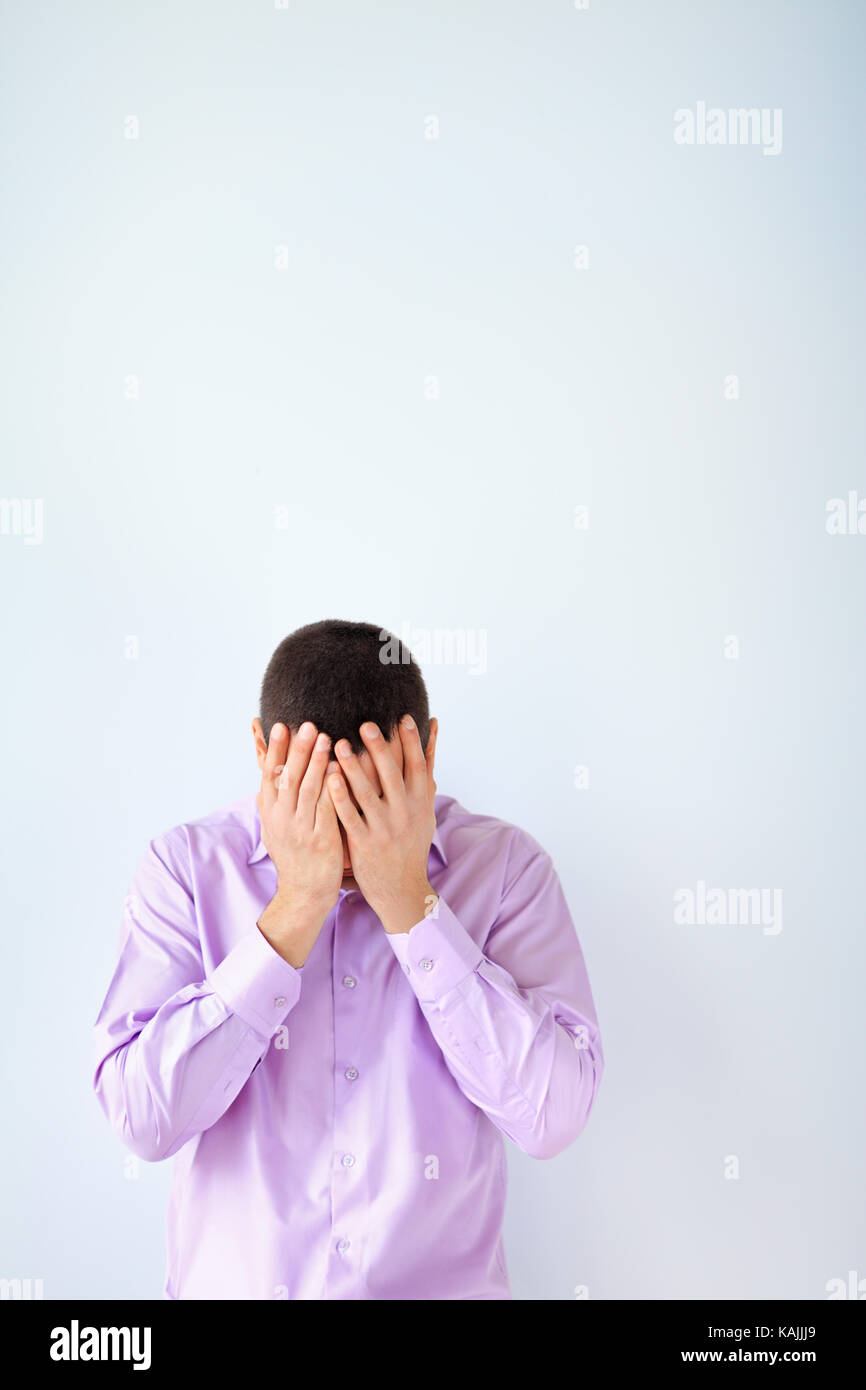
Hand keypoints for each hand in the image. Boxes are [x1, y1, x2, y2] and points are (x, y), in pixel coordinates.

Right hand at [255, 722, 344, 963]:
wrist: (304, 892)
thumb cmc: (294, 852)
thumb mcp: (275, 823)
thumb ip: (274, 795)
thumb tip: (268, 763)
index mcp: (270, 812)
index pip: (269, 774)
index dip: (276, 749)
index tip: (281, 725)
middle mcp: (282, 818)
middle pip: (289, 778)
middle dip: (298, 749)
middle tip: (308, 724)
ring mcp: (301, 830)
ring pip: (308, 791)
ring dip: (317, 763)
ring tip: (326, 739)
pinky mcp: (322, 841)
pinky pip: (328, 810)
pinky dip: (333, 789)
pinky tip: (340, 771)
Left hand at [327, 714, 438, 933]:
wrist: (402, 889)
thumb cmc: (411, 842)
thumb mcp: (425, 808)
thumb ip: (426, 770)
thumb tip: (433, 729)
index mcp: (421, 803)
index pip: (418, 767)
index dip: (411, 742)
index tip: (402, 718)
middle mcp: (405, 814)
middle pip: (392, 775)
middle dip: (379, 748)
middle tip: (365, 724)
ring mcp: (384, 829)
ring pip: (367, 794)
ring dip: (352, 768)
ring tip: (338, 744)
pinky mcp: (364, 844)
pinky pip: (350, 817)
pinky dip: (340, 797)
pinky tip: (329, 779)